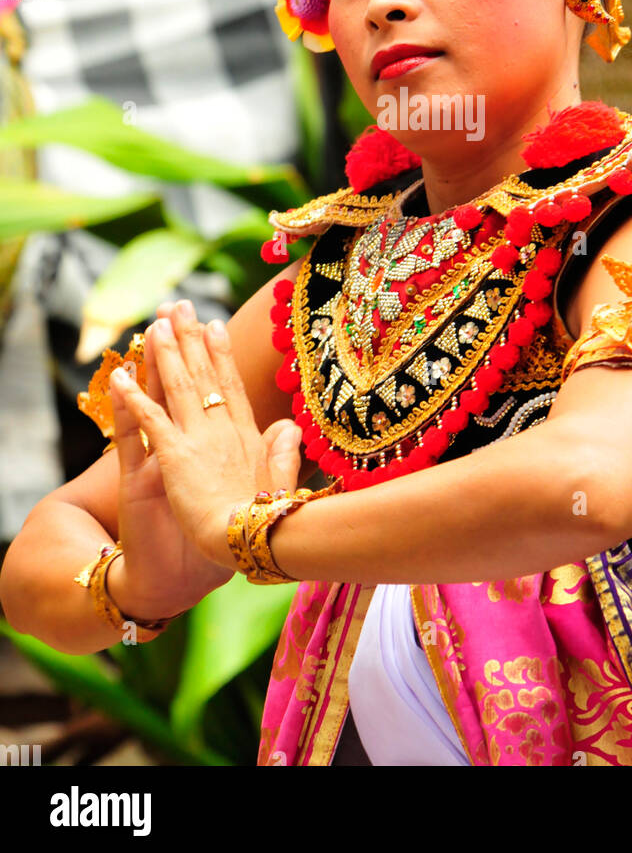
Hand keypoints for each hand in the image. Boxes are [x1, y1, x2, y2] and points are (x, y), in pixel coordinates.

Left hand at [110, 301, 302, 571]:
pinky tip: (120, 376)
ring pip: (178, 386)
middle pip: (203, 374)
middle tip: (179, 306)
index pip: (229, 385)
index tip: (212, 325)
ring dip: (165, 353)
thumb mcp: (280, 481)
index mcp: (246, 435)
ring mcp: (198, 439)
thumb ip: (283, 451)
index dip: (219, 354)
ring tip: (155, 324)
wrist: (246, 545)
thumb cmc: (265, 523)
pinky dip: (134, 396)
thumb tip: (290, 424)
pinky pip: (149, 419)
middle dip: (189, 337)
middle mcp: (222, 429)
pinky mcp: (173, 456)